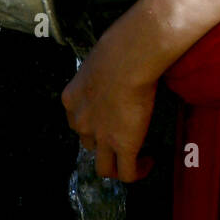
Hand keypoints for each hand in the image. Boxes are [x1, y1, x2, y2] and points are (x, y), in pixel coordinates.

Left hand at [60, 26, 157, 182]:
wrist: (128, 58)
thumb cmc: (118, 47)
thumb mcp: (100, 59)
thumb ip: (102, 70)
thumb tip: (117, 65)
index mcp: (72, 98)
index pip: (76, 119)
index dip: (91, 122)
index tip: (107, 117)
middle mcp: (81, 122)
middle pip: (88, 143)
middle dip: (103, 141)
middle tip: (123, 134)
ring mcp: (102, 137)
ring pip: (104, 167)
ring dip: (117, 165)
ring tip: (134, 159)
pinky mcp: (124, 146)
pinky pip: (127, 172)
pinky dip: (137, 172)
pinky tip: (148, 162)